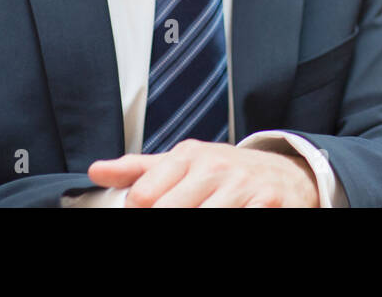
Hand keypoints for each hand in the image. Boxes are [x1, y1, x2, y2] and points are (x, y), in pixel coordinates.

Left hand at [87, 139, 319, 207]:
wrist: (286, 174)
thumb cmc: (225, 172)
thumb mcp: (185, 163)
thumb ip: (140, 170)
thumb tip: (95, 171)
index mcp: (189, 156)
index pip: (142, 196)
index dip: (138, 212)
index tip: (145, 213)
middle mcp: (215, 167)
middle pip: (166, 211)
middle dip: (162, 222)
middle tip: (174, 216)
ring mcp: (242, 187)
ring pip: (201, 218)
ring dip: (193, 224)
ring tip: (198, 215)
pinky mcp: (266, 204)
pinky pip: (234, 222)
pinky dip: (225, 224)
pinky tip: (226, 218)